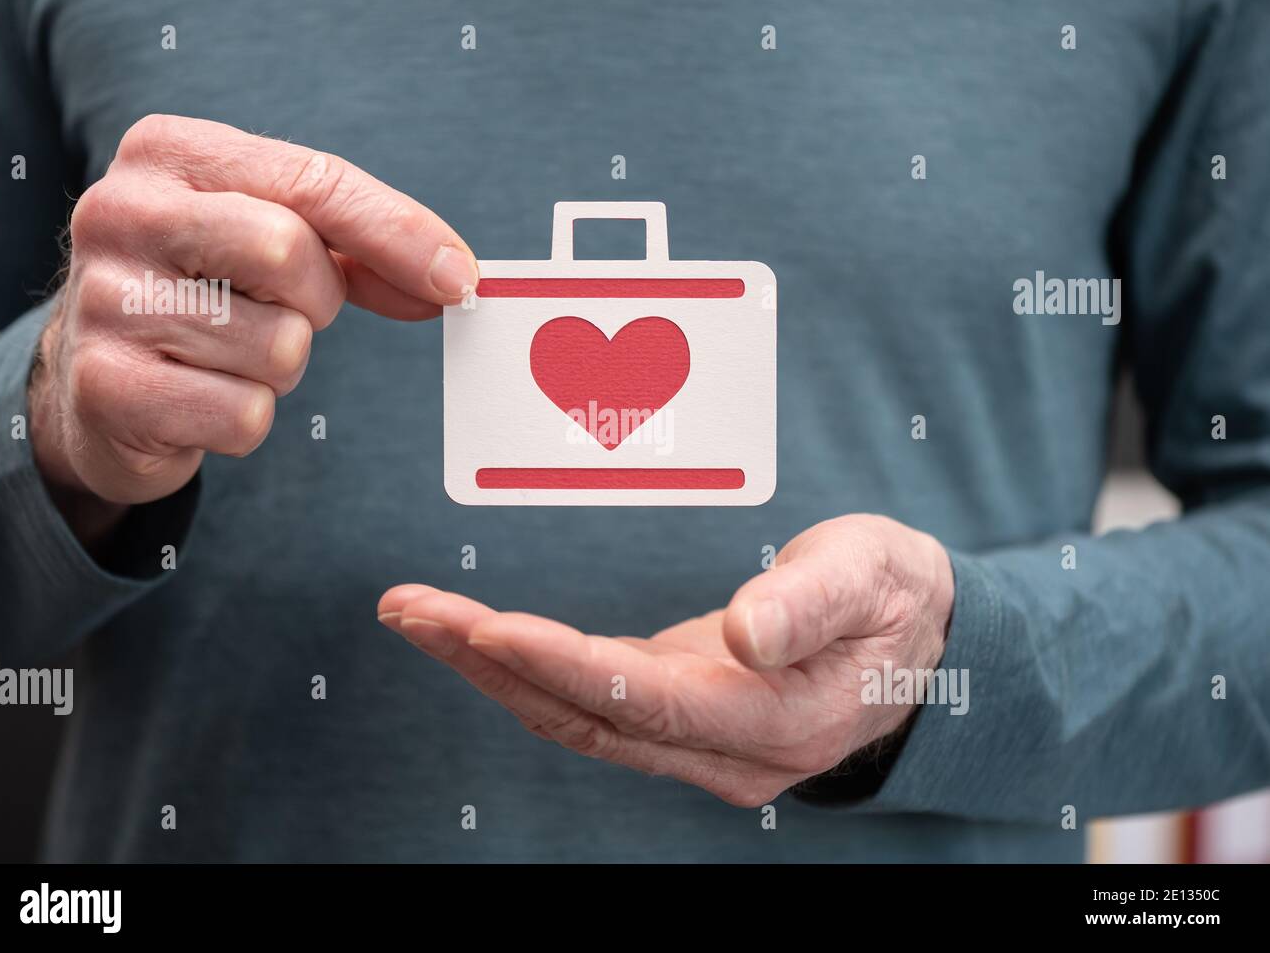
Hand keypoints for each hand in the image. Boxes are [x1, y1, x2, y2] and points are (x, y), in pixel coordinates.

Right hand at [30, 114, 476, 538]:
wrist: (96, 379)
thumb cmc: (207, 292)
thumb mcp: (273, 241)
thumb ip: (361, 247)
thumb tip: (453, 280)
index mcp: (169, 153)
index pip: (312, 180)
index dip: (398, 233)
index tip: (460, 278)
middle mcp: (119, 212)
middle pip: (288, 251)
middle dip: (315, 300)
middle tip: (285, 312)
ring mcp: (103, 300)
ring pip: (277, 347)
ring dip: (279, 367)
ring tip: (227, 355)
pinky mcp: (105, 387)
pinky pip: (244, 415)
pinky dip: (246, 419)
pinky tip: (202, 399)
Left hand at [378, 514, 954, 806]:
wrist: (918, 642)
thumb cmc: (896, 595)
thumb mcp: (872, 576)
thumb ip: (809, 604)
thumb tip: (742, 632)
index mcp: (777, 720)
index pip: (646, 700)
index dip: (561, 665)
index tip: (485, 625)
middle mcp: (725, 752)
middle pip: (584, 715)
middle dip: (488, 661)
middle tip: (408, 608)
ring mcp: (697, 744)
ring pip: (572, 715)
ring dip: (488, 667)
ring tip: (416, 614)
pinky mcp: (678, 718)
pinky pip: (586, 703)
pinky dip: (526, 668)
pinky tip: (477, 636)